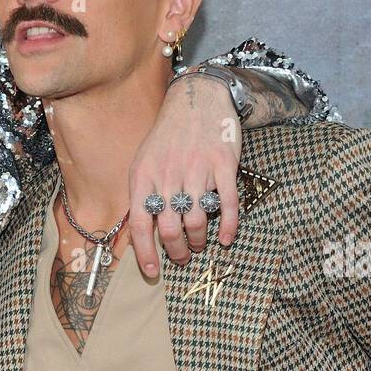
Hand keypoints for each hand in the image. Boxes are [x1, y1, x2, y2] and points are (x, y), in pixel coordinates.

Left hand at [128, 75, 240, 275]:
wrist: (196, 98)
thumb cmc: (167, 137)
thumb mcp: (143, 161)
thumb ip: (142, 194)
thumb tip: (141, 233)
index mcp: (144, 176)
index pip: (141, 224)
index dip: (146, 252)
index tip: (153, 272)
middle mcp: (169, 175)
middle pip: (171, 228)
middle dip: (177, 251)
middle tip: (183, 258)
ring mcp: (197, 169)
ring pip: (198, 220)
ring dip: (199, 240)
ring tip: (199, 245)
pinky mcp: (224, 165)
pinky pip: (227, 204)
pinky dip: (228, 226)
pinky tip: (226, 239)